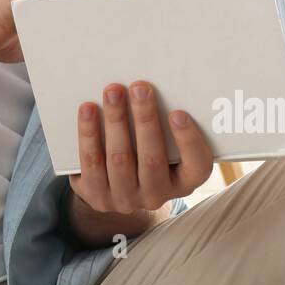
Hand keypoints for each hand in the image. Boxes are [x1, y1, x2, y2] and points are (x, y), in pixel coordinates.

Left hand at [69, 81, 214, 215]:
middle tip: (139, 88)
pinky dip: (89, 133)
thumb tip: (154, 86)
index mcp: (183, 181)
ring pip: (120, 158)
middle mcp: (157, 195)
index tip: (178, 113)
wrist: (112, 186)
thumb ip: (166, 123)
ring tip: (113, 91)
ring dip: (116, 120)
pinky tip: (88, 109)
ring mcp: (126, 199)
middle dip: (145, 119)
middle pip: (152, 158)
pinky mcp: (97, 196)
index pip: (197, 166)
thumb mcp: (165, 145)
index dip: (188, 141)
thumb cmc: (146, 151)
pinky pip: (92, 162)